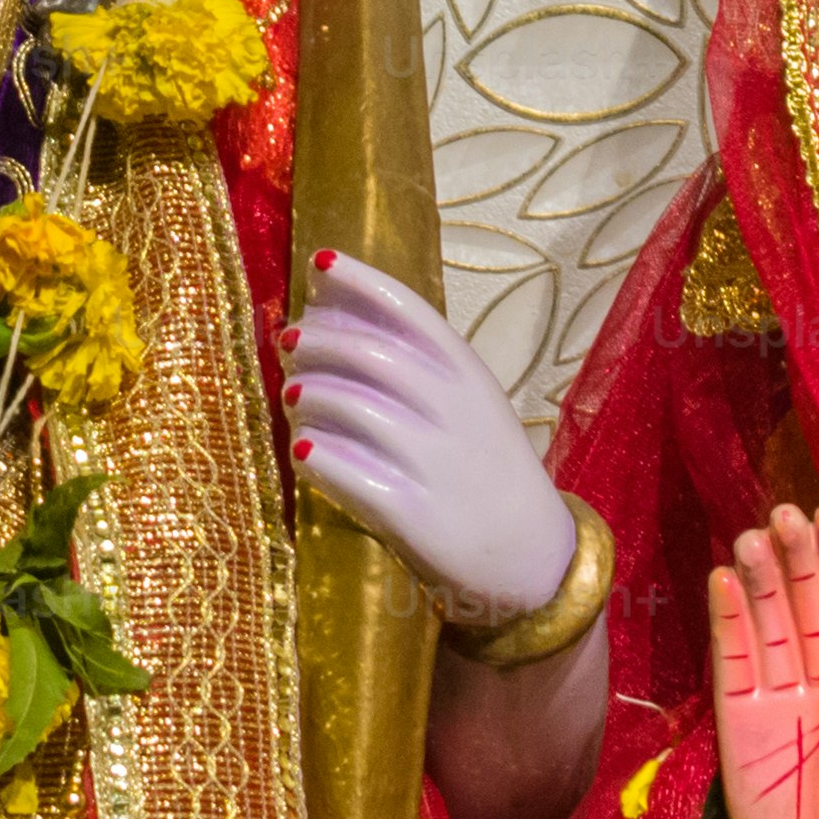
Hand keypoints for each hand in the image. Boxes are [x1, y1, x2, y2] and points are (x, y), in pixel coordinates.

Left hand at [283, 251, 579, 629]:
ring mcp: (437, 463)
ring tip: (291, 396)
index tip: (319, 262)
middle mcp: (454, 412)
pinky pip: (353, 475)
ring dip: (309, 397)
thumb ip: (414, 366)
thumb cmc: (480, 468)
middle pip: (371, 357)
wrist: (529, 556)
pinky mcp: (417, 515)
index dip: (362, 282)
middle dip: (319, 342)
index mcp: (468, 376)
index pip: (412, 313)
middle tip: (289, 341)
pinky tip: (302, 452)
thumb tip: (328, 315)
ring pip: (354, 411)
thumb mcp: (467, 404)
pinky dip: (319, 458)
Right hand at [710, 502, 818, 818]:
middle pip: (807, 607)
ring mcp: (778, 697)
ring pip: (769, 624)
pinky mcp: (740, 720)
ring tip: (753, 537)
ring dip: (761, 579)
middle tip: (786, 514)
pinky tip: (723, 582)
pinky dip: (728, 621)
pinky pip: (733, 661)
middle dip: (798, 559)